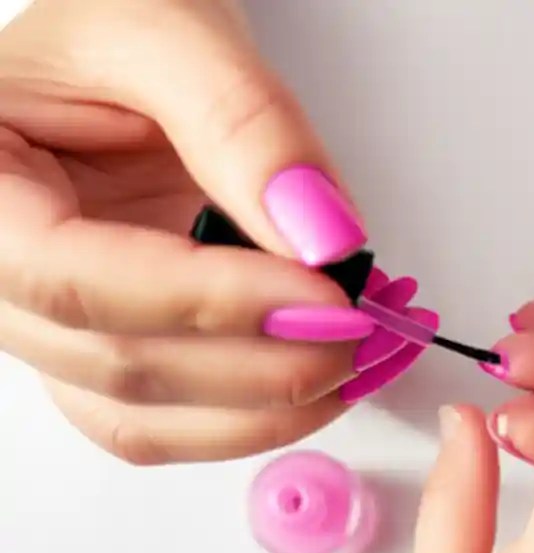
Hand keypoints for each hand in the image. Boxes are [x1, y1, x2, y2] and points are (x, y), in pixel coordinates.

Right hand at [0, 0, 418, 462]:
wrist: (131, 48)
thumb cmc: (118, 20)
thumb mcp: (172, 33)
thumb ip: (246, 127)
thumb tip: (323, 237)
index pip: (72, 279)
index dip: (207, 303)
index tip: (321, 296)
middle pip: (113, 361)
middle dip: (257, 362)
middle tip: (362, 328)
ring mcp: (55, 321)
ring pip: (145, 415)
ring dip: (266, 406)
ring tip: (361, 355)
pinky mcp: (116, 343)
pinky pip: (173, 417)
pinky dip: (257, 412)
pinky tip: (327, 373)